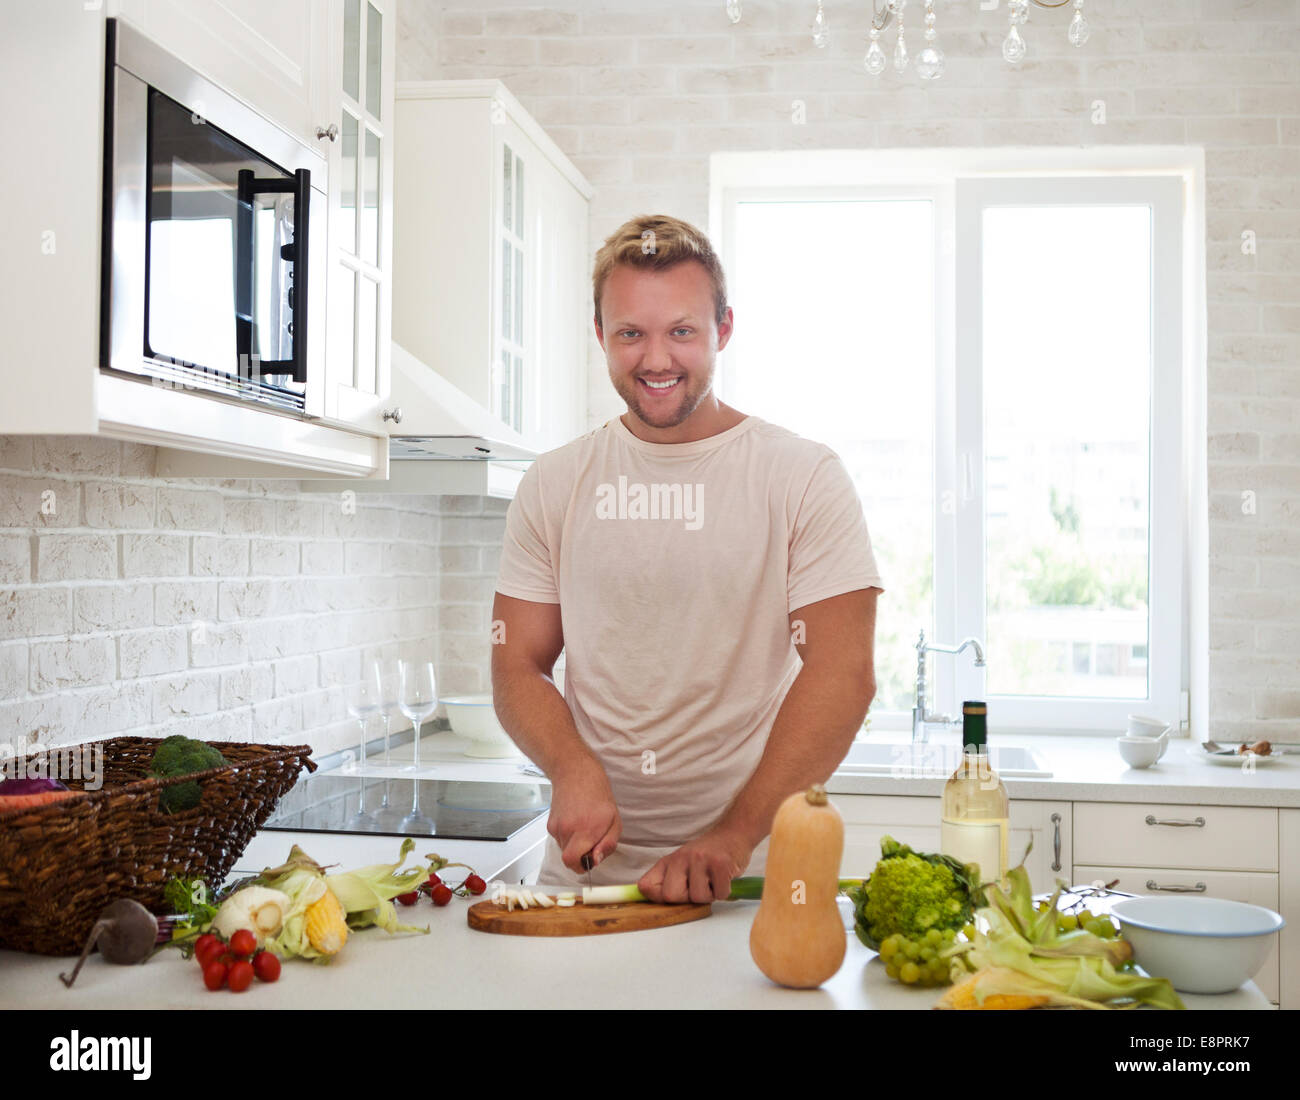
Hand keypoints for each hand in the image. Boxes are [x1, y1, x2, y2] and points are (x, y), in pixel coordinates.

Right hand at [546, 756, 620, 873]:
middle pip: (568, 859)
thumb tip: (595, 861)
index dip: (582, 866)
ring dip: (574, 845)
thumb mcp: (615, 821)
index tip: (590, 859)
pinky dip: (567, 836)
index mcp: (586, 830)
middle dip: (580, 856)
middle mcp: (568, 830)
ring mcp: (556, 826)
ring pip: (564, 849)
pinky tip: (575, 821)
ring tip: (583, 826)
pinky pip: (559, 839)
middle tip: (590, 841)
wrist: (576, 773)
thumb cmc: (598, 796)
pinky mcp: (550, 824)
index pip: (573, 862)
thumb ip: (607, 845)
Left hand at [637, 827, 754, 903]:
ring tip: (713, 880)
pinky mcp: (720, 864)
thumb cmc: (707, 854)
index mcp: (668, 860)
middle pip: (671, 896)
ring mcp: (700, 860)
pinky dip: (724, 891)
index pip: (646, 886)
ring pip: (698, 898)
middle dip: (687, 899)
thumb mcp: (682, 863)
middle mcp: (681, 858)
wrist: (733, 833)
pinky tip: (724, 877)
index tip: (673, 896)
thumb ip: (666, 880)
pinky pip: (720, 894)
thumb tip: (646, 896)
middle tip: (699, 887)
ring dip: (710, 895)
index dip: (658, 897)